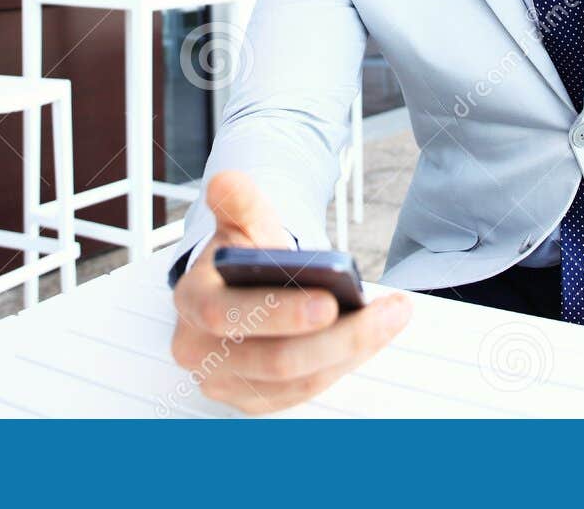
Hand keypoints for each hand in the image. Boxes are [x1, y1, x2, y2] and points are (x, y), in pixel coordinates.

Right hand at [170, 170, 412, 413]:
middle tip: (385, 313)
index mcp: (190, 301)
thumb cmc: (242, 258)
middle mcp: (199, 351)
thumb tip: (228, 181)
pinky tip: (376, 335)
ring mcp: (227, 384)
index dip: (278, 313)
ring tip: (393, 316)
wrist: (240, 290)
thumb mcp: (239, 223)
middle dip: (339, 338)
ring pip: (300, 380)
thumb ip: (237, 202)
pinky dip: (346, 363)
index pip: (226, 315)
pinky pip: (308, 390)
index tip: (330, 300)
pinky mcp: (255, 401)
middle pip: (276, 360)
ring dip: (354, 350)